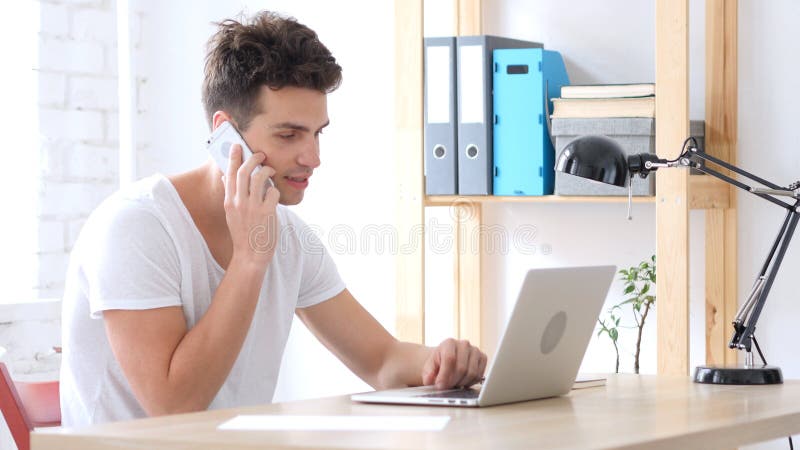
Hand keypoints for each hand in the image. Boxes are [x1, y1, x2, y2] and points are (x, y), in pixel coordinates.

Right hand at [223, 144, 280, 268]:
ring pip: (260, 178)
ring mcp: (253, 207)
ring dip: (267, 171)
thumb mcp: (231, 214)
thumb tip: (225, 178)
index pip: (231, 174)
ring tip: (271, 171)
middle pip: (245, 172)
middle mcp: (239, 203)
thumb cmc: (243, 234)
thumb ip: (230, 195)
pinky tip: (274, 195)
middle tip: (260, 154)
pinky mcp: (267, 213)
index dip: (234, 158)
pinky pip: (273, 192)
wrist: (250, 256)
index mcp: (229, 202)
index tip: (238, 146)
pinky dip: (275, 190)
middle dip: (254, 158)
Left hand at [421, 338, 486, 389]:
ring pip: (471, 373)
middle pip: (461, 368)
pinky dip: (470, 382)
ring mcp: (475, 350)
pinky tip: (463, 382)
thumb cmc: (438, 363)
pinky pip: (479, 375)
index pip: (450, 359)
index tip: (440, 386)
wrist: (447, 358)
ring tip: (454, 384)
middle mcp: (464, 344)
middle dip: (453, 382)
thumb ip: (427, 374)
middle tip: (446, 387)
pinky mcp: (483, 358)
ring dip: (461, 383)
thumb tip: (429, 381)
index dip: (445, 375)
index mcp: (449, 343)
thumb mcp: (429, 367)